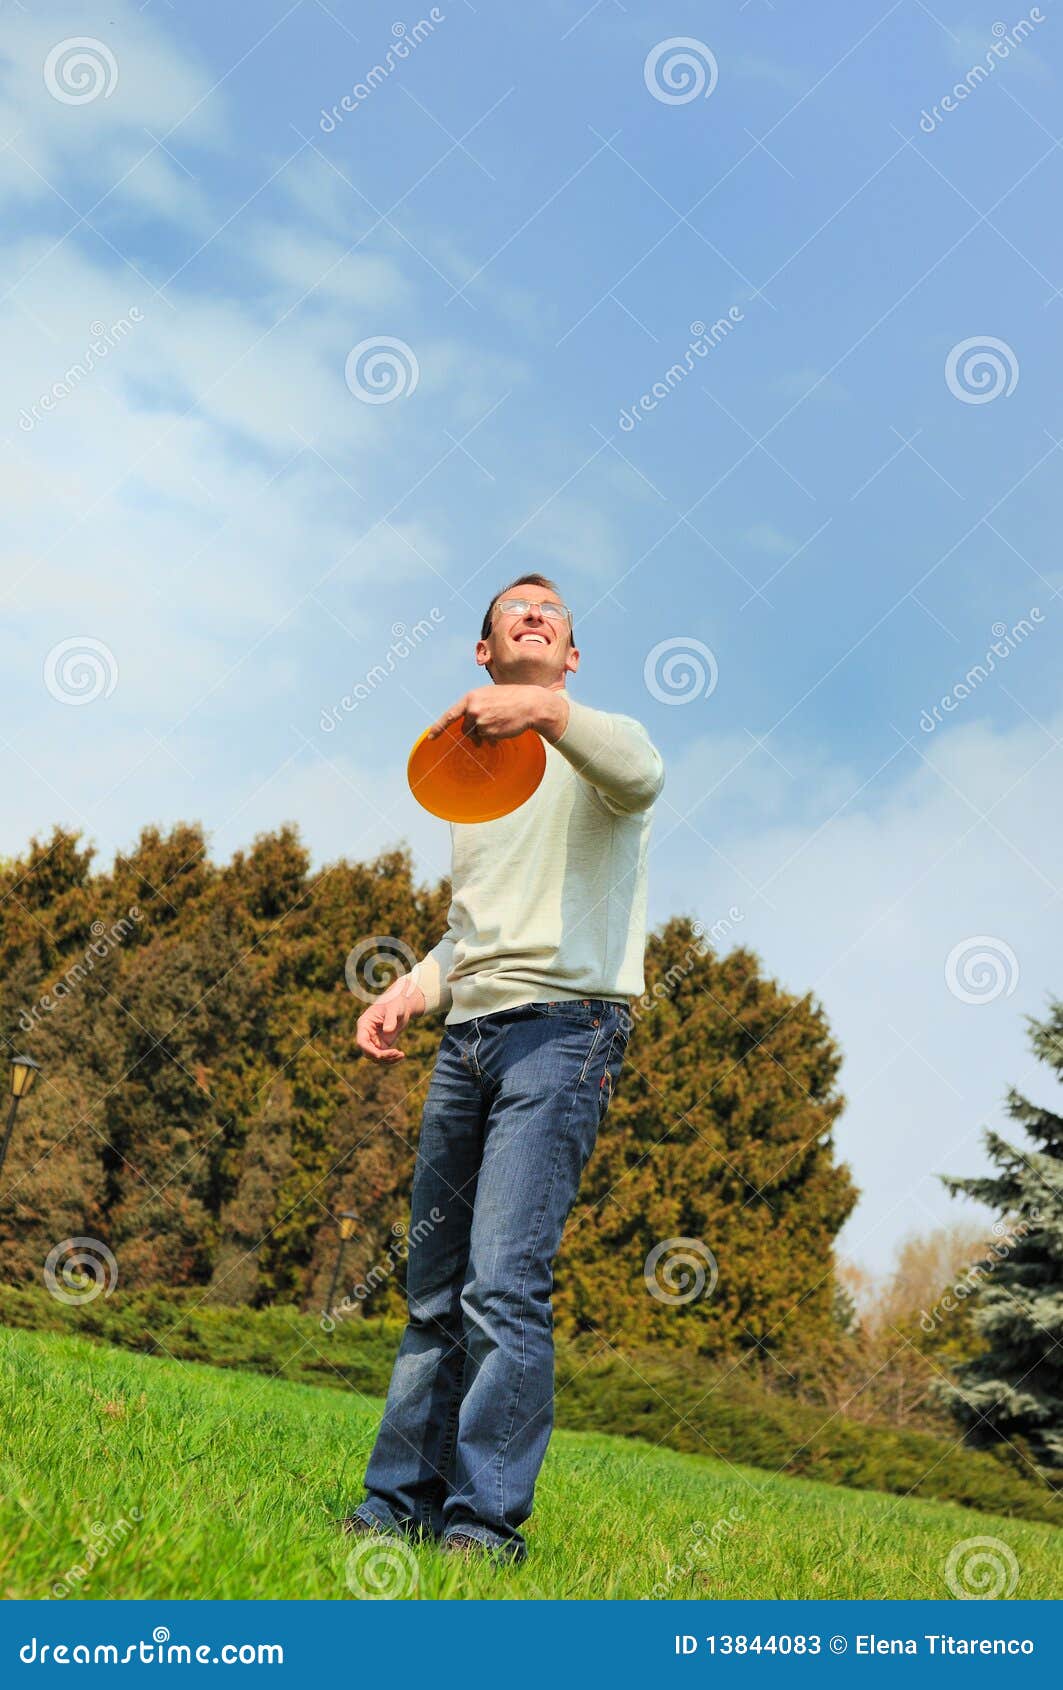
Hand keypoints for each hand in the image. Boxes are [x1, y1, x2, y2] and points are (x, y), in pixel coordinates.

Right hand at [356, 977, 425, 1062]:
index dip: (368, 1050)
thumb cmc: (395, 1003)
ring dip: (387, 1059)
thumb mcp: (393, 1008)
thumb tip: (388, 1031)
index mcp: (365, 1024)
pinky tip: (401, 1055)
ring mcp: (374, 1040)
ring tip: (401, 1054)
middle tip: (396, 1052)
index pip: (361, 1041)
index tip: (380, 1055)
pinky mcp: (382, 1044)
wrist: (402, 1005)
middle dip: (381, 1056)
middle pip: (368, 1052)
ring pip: (376, 1057)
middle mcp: (367, 1034)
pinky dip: (392, 1059)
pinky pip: (384, 1056)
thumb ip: (390, 1019)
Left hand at [427, 685, 567, 745]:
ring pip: (477, 734)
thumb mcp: (488, 695)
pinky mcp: (490, 732)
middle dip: (473, 730)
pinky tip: (503, 727)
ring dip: (485, 733)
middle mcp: (473, 710)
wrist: (529, 704)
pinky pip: (487, 739)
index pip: (450, 715)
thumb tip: (466, 723)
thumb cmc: (510, 697)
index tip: (431, 737)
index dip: (438, 727)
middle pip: (465, 728)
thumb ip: (475, 706)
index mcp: (471, 698)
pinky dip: (494, 737)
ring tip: (499, 723)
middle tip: (486, 727)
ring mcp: (481, 722)